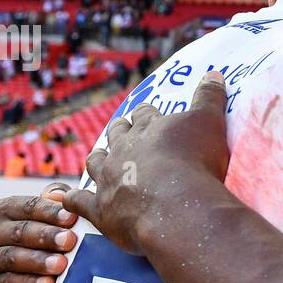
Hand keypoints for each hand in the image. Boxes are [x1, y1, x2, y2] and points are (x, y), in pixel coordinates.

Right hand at [0, 183, 78, 282]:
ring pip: (12, 258)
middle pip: (20, 231)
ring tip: (61, 264)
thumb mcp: (57, 222)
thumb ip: (58, 204)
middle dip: (46, 236)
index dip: (50, 211)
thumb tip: (59, 195)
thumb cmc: (52, 244)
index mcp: (6, 210)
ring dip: (38, 260)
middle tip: (70, 241)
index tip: (72, 218)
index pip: (28, 206)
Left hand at [63, 71, 229, 254]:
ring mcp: (109, 179)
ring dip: (97, 159)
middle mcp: (123, 149)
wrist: (175, 206)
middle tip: (123, 132)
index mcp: (148, 129)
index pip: (144, 115)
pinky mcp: (100, 209)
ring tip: (99, 159)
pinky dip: (73, 200)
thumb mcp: (210, 123)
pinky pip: (80, 202)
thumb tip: (214, 73)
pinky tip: (68, 199)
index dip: (147, 115)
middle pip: (117, 134)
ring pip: (96, 162)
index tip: (148, 115)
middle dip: (120, 132)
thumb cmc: (195, 162)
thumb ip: (209, 98)